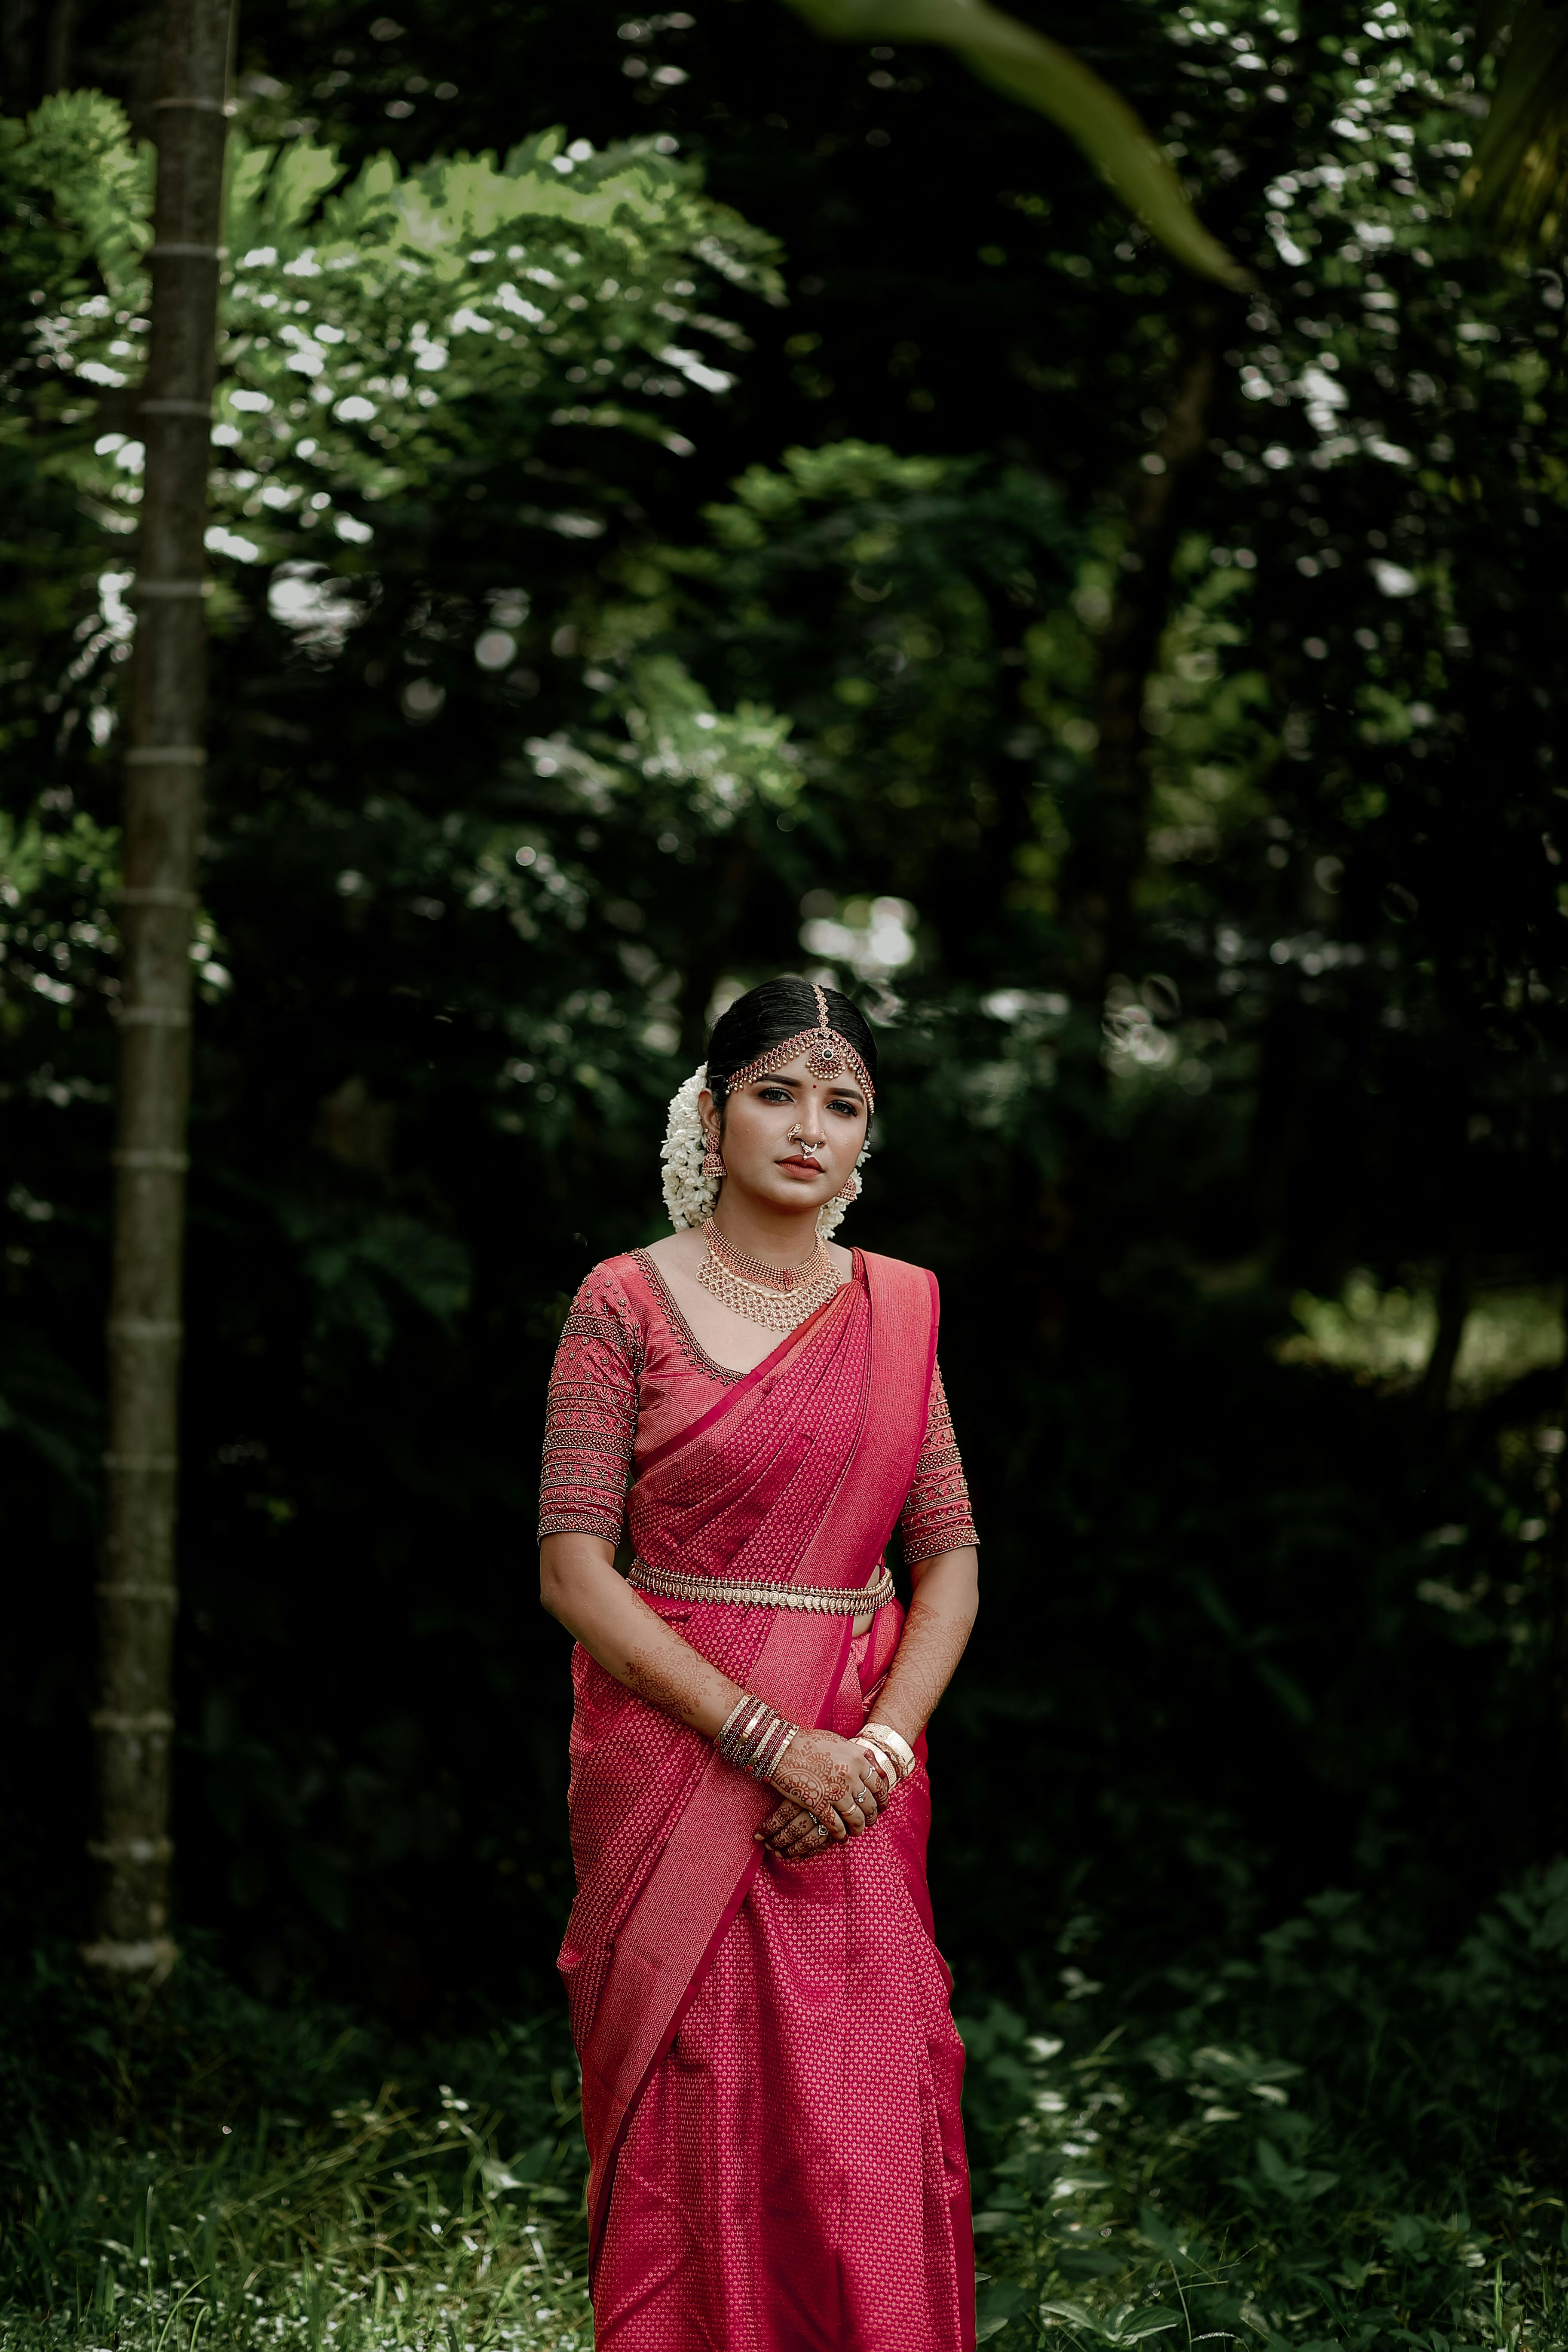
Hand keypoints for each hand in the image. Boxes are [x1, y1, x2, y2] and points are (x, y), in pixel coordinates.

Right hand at [752, 1727, 893, 1856]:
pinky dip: (840, 1834)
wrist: (783, 1747)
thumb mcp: (841, 1742)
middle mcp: (850, 1776)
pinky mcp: (818, 1803)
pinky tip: (841, 1838)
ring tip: (857, 1832)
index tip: (881, 1807)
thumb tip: (878, 1770)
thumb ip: (861, 1754)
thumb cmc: (810, 1742)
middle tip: (870, 1822)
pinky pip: (835, 1825)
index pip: (878, 1786)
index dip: (882, 1800)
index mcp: (857, 1760)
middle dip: (872, 1816)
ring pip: (855, 1817)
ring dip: (858, 1828)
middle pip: (869, 1804)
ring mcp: (835, 1791)